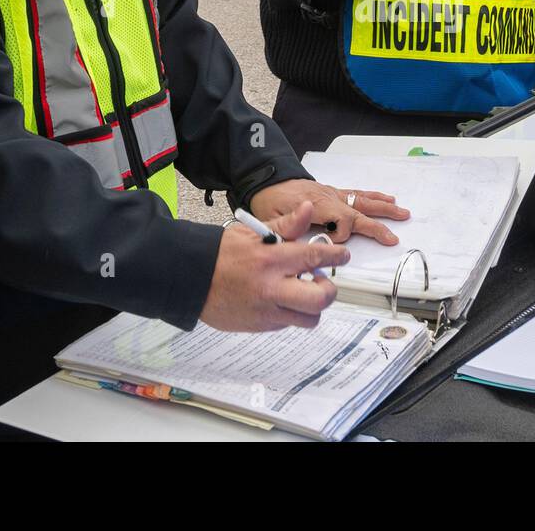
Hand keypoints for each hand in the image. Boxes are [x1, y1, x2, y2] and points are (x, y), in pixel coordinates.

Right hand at [200, 202, 349, 331]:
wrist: (191, 278)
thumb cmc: (222, 253)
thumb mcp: (253, 231)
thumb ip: (285, 225)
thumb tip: (307, 209)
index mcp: (270, 259)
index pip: (313, 258)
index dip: (335, 256)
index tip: (343, 255)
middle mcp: (271, 287)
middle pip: (319, 299)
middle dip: (328, 290)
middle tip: (322, 281)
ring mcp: (266, 310)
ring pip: (308, 319)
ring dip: (312, 306)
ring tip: (303, 292)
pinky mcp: (260, 325)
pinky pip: (287, 323)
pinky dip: (291, 312)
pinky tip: (281, 298)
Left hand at [250, 178, 408, 245]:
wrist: (269, 180)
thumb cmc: (270, 200)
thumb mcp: (273, 215)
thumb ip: (292, 225)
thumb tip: (314, 233)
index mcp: (316, 204)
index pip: (340, 219)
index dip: (343, 234)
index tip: (336, 244)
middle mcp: (329, 198)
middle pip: (357, 212)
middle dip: (376, 226)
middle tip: (391, 238)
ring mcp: (334, 194)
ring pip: (363, 201)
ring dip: (384, 208)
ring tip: (402, 213)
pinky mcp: (335, 193)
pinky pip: (359, 195)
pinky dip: (375, 197)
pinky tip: (388, 199)